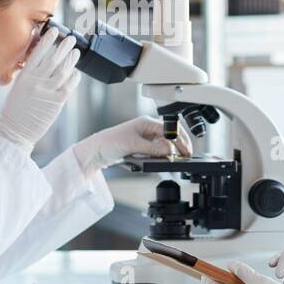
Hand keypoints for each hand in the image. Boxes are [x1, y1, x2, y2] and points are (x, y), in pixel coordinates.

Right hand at [0, 28, 80, 151]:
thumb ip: (31, 75)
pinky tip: (76, 73)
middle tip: (71, 39)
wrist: (15, 132)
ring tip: (76, 52)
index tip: (54, 31)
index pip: (37, 53)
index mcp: (24, 76)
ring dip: (71, 60)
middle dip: (63, 47)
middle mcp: (35, 81)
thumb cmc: (15, 110)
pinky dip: (74, 77)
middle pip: (53, 59)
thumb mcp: (18, 87)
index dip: (47, 41)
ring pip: (63, 70)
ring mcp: (46, 91)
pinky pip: (69, 85)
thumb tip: (46, 62)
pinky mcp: (56, 102)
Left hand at [72, 116, 192, 173]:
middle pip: (170, 136)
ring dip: (171, 151)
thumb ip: (152, 148)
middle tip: (186, 156)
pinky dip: (162, 156)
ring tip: (176, 159)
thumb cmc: (110, 142)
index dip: (179, 140)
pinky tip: (163, 160)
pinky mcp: (142, 147)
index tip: (185, 151)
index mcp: (146, 122)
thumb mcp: (133, 145)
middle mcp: (148, 129)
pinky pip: (157, 151)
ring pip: (165, 144)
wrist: (96, 152)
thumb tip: (169, 150)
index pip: (170, 129)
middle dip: (180, 145)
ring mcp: (146, 138)